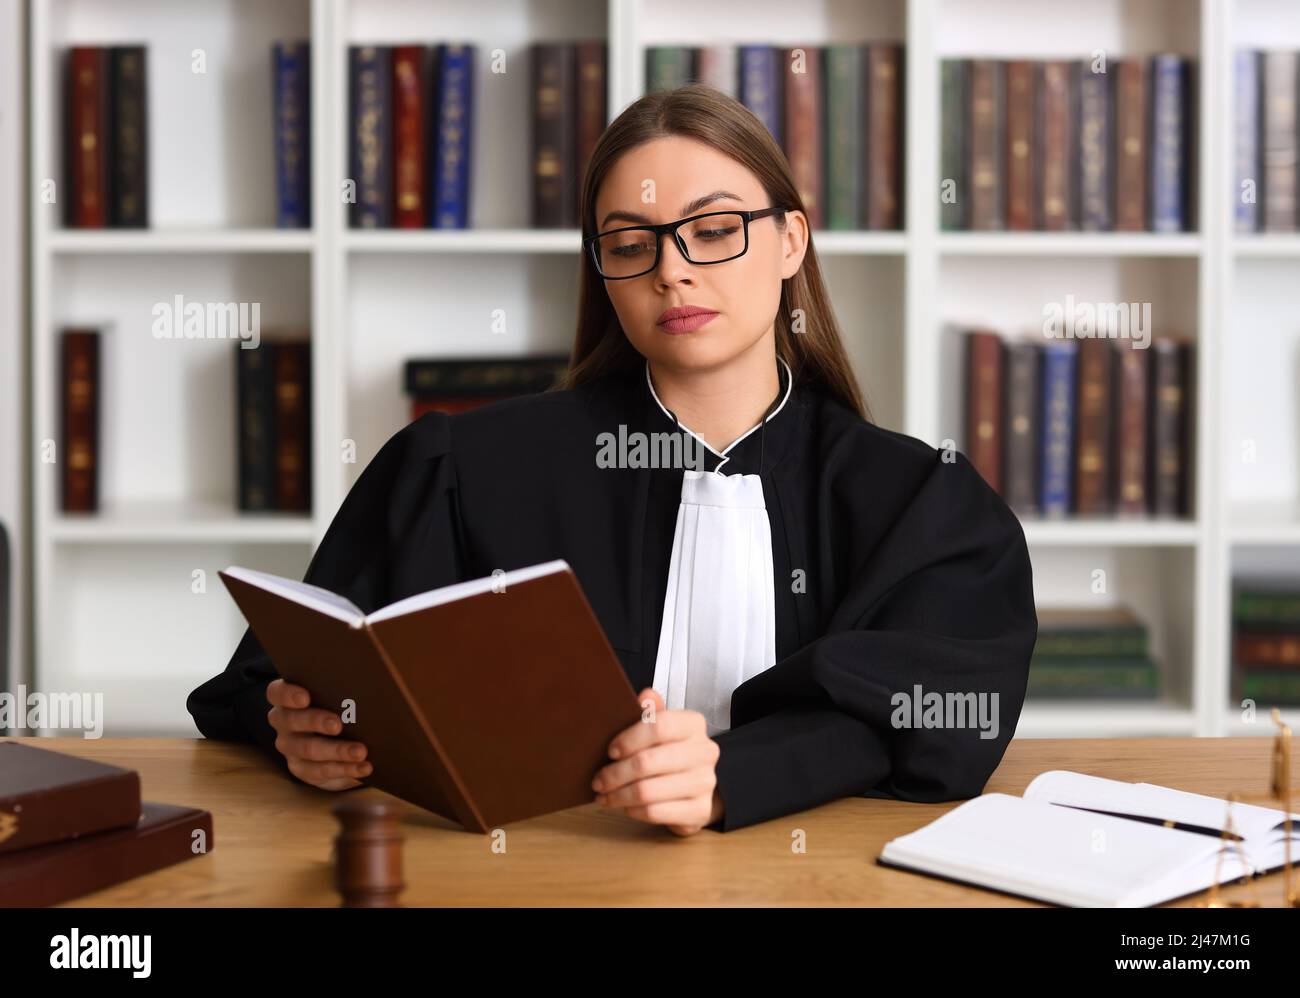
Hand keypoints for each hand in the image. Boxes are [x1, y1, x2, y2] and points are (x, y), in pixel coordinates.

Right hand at [266, 678, 371, 790]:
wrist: (337, 743)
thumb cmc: (340, 707)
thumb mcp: (339, 697)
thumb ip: (343, 689)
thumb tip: (367, 682)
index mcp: (288, 699)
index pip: (277, 693)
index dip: (287, 694)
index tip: (305, 697)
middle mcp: (283, 722)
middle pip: (291, 721)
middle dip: (315, 721)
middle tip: (337, 725)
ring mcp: (290, 747)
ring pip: (309, 749)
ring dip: (337, 750)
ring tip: (360, 751)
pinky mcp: (302, 769)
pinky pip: (321, 771)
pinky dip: (346, 769)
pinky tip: (364, 766)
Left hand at [592, 687, 723, 835]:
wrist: (700, 784)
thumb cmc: (673, 751)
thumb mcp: (663, 727)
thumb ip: (652, 712)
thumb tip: (645, 695)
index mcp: (693, 724)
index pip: (659, 726)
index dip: (629, 739)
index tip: (610, 751)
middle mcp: (704, 752)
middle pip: (647, 762)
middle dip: (615, 774)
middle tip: (598, 780)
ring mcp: (705, 782)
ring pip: (648, 791)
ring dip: (619, 795)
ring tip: (605, 796)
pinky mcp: (700, 810)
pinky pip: (656, 812)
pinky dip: (634, 810)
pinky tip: (626, 806)